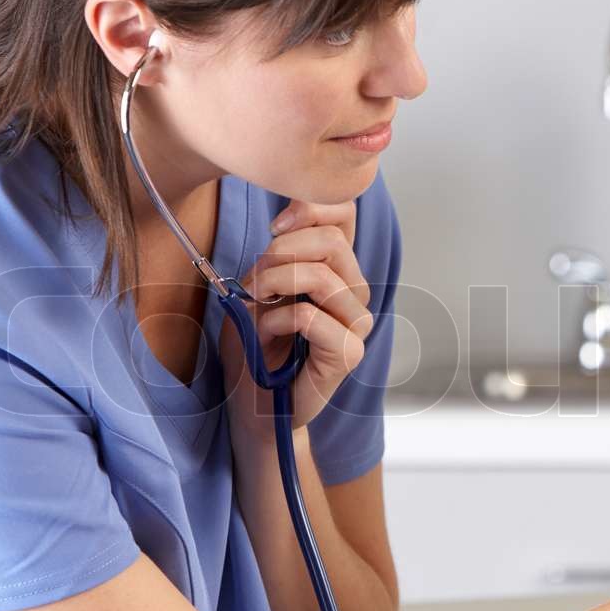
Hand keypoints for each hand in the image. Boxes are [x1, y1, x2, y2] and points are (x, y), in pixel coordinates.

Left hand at [219, 199, 373, 442]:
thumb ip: (278, 255)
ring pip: (321, 276)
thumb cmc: (253, 347)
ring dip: (274, 285)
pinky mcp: (348, 353)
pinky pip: (310, 316)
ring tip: (257, 306)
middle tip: (255, 280)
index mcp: (338, 269)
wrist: (252, 403)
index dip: (311, 206)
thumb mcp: (257, 288)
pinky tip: (269, 336)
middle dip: (280, 252)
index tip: (275, 226)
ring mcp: (357, 324)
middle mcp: (355, 293)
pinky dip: (277, 320)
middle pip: (331, 241)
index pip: (344, 214)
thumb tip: (284, 226)